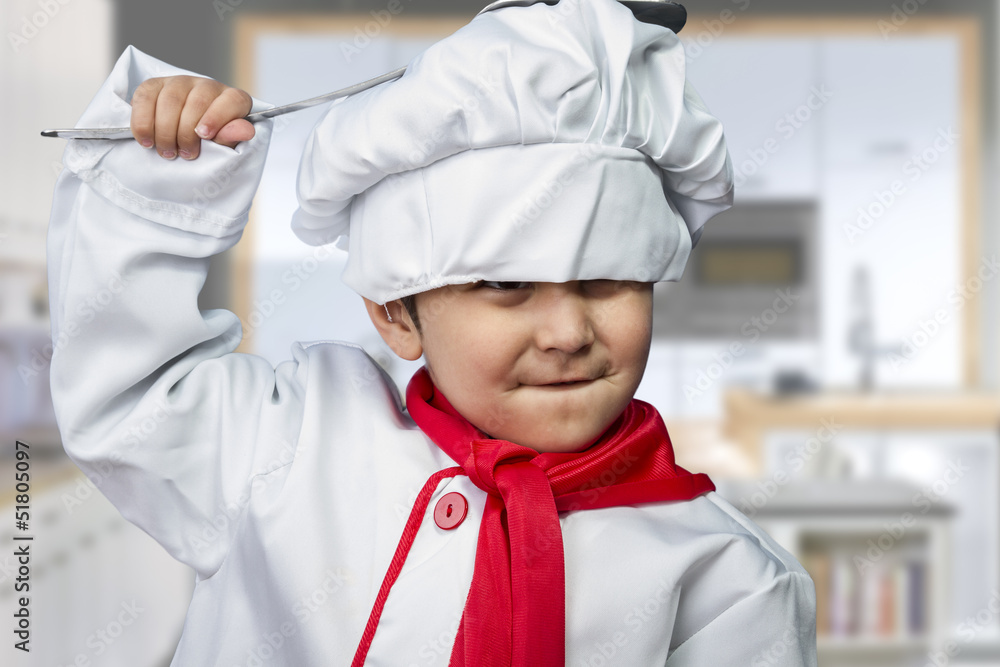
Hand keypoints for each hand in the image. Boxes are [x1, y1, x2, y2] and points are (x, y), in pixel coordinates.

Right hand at [129, 75, 254, 159]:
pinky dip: (143, 123)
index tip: (204, 136)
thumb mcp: (224, 146)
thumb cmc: (207, 145)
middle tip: (185, 155)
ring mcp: (179, 82)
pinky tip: (147, 141)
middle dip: (188, 132)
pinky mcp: (153, 85)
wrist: (180, 141)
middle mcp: (206, 86)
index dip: (219, 117)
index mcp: (231, 99)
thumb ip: (231, 137)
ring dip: (165, 131)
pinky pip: (145, 98)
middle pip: (197, 102)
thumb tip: (246, 131)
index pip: (232, 101)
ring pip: (170, 100)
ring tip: (167, 152)